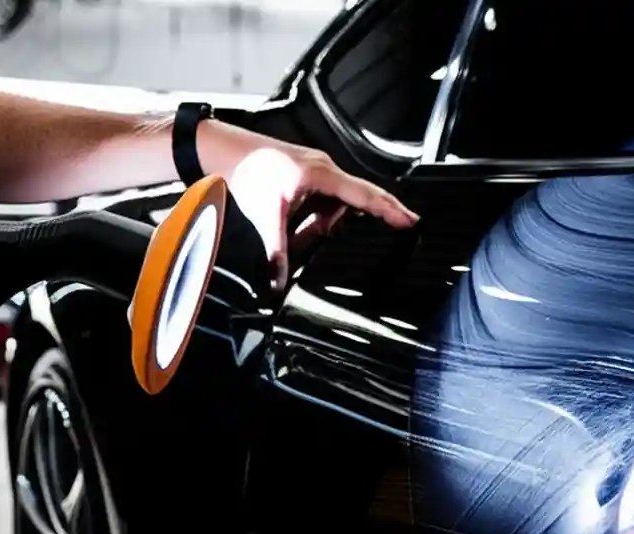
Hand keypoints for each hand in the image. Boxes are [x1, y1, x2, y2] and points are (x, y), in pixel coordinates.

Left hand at [196, 120, 419, 289]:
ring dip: (315, 226)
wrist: (222, 151)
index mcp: (322, 173)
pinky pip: (316, 205)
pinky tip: (287, 226)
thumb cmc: (245, 168)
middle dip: (338, 227)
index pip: (365, 194)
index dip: (390, 210)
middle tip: (331, 237)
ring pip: (330, 208)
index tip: (411, 222)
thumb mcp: (264, 217)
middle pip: (348, 205)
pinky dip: (306, 220)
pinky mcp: (303, 179)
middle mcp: (323, 170)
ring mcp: (314, 173)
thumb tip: (279, 283)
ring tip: (291, 232)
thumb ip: (276, 253)